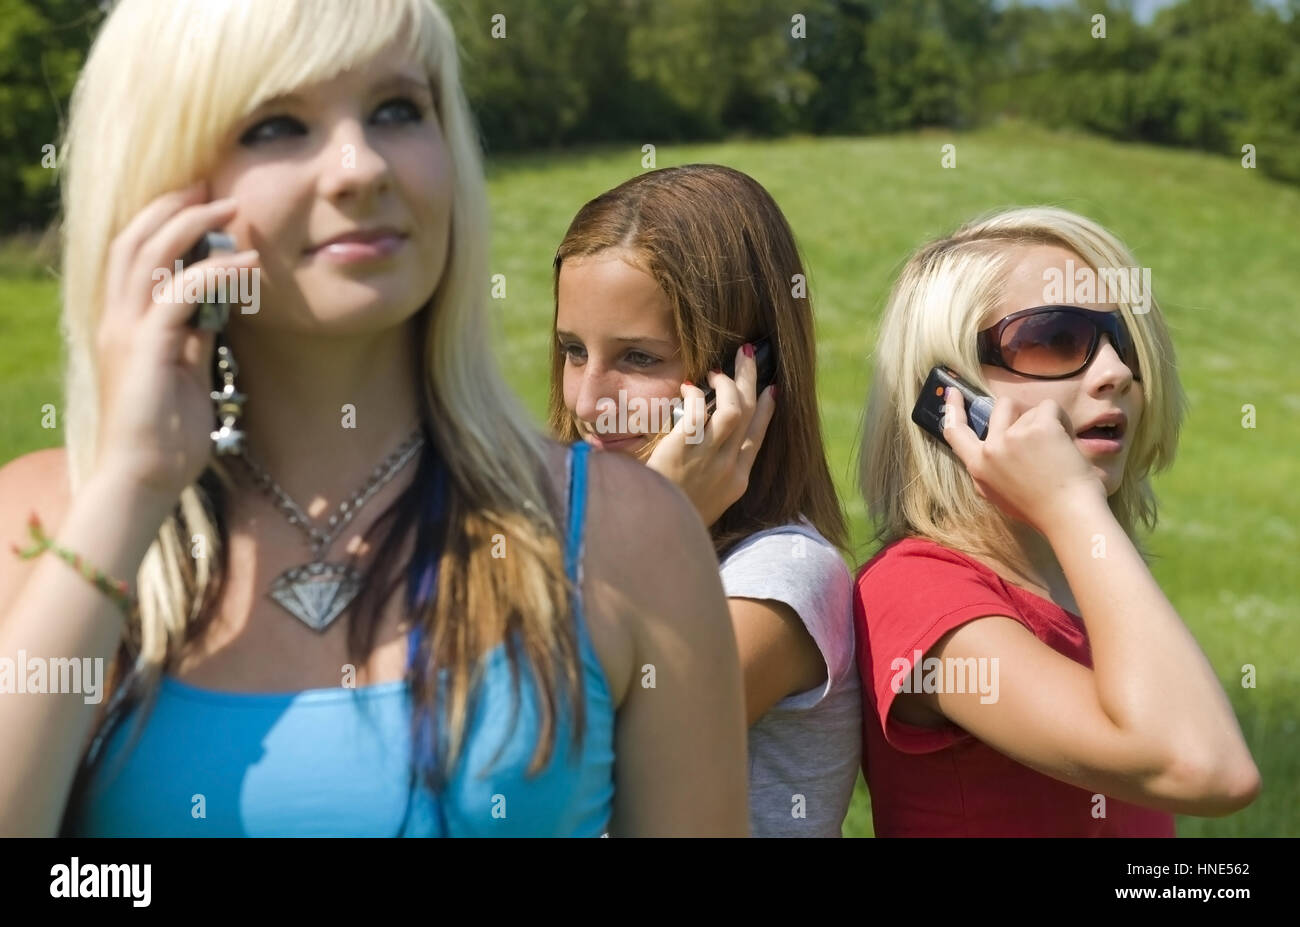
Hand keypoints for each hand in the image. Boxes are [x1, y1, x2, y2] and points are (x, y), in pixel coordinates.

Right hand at [92, 182, 260, 496]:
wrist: (144, 478)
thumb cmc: (167, 432)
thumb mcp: (185, 371)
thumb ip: (193, 336)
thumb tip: (214, 307)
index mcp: (124, 322)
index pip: (134, 252)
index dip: (162, 219)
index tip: (201, 199)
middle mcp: (116, 318)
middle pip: (134, 239)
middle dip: (173, 206)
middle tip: (213, 186)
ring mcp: (126, 331)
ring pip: (151, 256)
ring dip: (192, 226)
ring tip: (231, 208)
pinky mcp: (145, 349)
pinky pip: (180, 294)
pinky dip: (213, 271)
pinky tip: (245, 263)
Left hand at [646, 343, 777, 526]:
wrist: (653, 536)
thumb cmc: (671, 516)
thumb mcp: (703, 501)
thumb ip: (709, 474)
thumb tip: (704, 441)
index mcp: (736, 482)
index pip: (758, 437)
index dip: (767, 409)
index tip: (769, 389)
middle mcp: (729, 469)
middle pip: (750, 414)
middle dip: (751, 380)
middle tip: (747, 355)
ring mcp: (709, 459)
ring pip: (733, 409)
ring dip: (728, 383)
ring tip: (716, 371)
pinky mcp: (684, 450)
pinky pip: (697, 412)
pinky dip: (694, 395)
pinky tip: (686, 389)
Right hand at [941, 387, 1105, 530]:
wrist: (1068, 516)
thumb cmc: (1038, 509)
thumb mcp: (998, 493)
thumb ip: (989, 468)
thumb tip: (990, 446)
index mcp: (978, 466)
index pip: (955, 431)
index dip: (953, 409)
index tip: (953, 392)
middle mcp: (991, 449)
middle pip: (1001, 407)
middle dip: (1020, 413)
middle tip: (1037, 434)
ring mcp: (1013, 436)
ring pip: (1028, 409)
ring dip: (1042, 420)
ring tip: (1055, 446)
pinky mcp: (1039, 427)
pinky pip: (1049, 407)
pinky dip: (1061, 419)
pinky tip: (1066, 441)